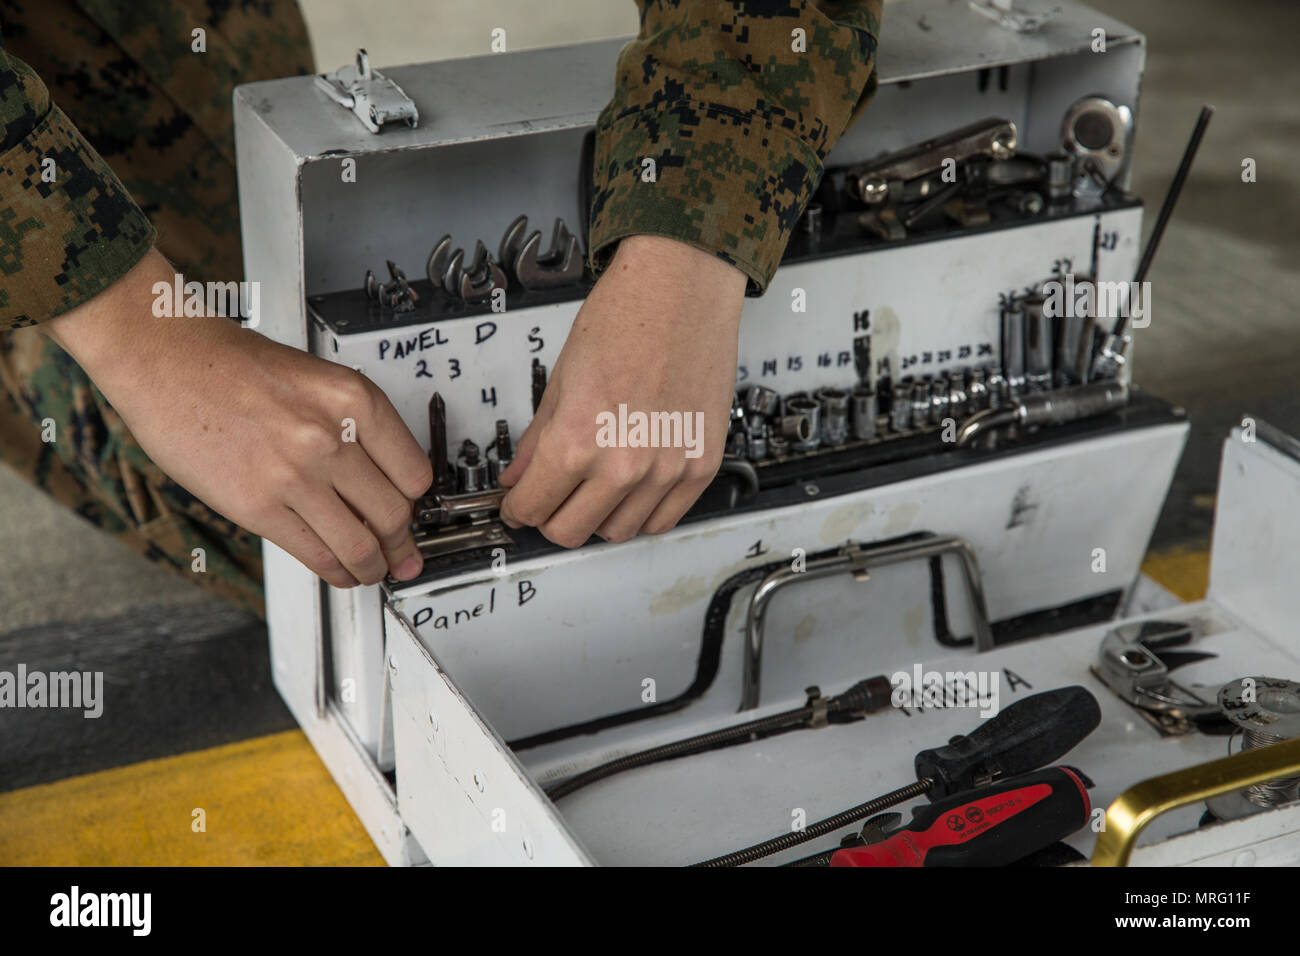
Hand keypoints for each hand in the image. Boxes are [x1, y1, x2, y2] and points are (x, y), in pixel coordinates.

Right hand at [45, 248, 432, 587]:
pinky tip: (340, 571)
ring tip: (374, 571)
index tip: (412, 513)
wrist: (165, 359)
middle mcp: (331, 437)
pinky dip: (336, 570)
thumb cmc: (233, 364)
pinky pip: (315, 552)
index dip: (416, 502)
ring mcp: (294, 475)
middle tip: (404, 556)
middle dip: (402, 544)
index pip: (414, 473)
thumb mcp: (317, 379)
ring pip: (360, 543)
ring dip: (373, 567)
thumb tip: (378, 480)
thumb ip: (352, 427)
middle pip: (393, 514)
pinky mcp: (257, 506)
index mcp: (355, 401)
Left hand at [498, 235, 744, 546]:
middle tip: (550, 499)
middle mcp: (622, 464)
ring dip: (597, 518)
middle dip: (550, 518)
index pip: (532, 508)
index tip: (518, 505)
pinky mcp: (700, 466)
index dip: (517, 510)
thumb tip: (519, 476)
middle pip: (569, 532)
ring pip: (617, 532)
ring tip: (593, 490)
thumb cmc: (624, 318)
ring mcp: (665, 470)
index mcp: (576, 440)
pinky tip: (631, 492)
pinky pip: (663, 521)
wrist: (682, 289)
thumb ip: (538, 438)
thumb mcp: (561, 379)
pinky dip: (641, 515)